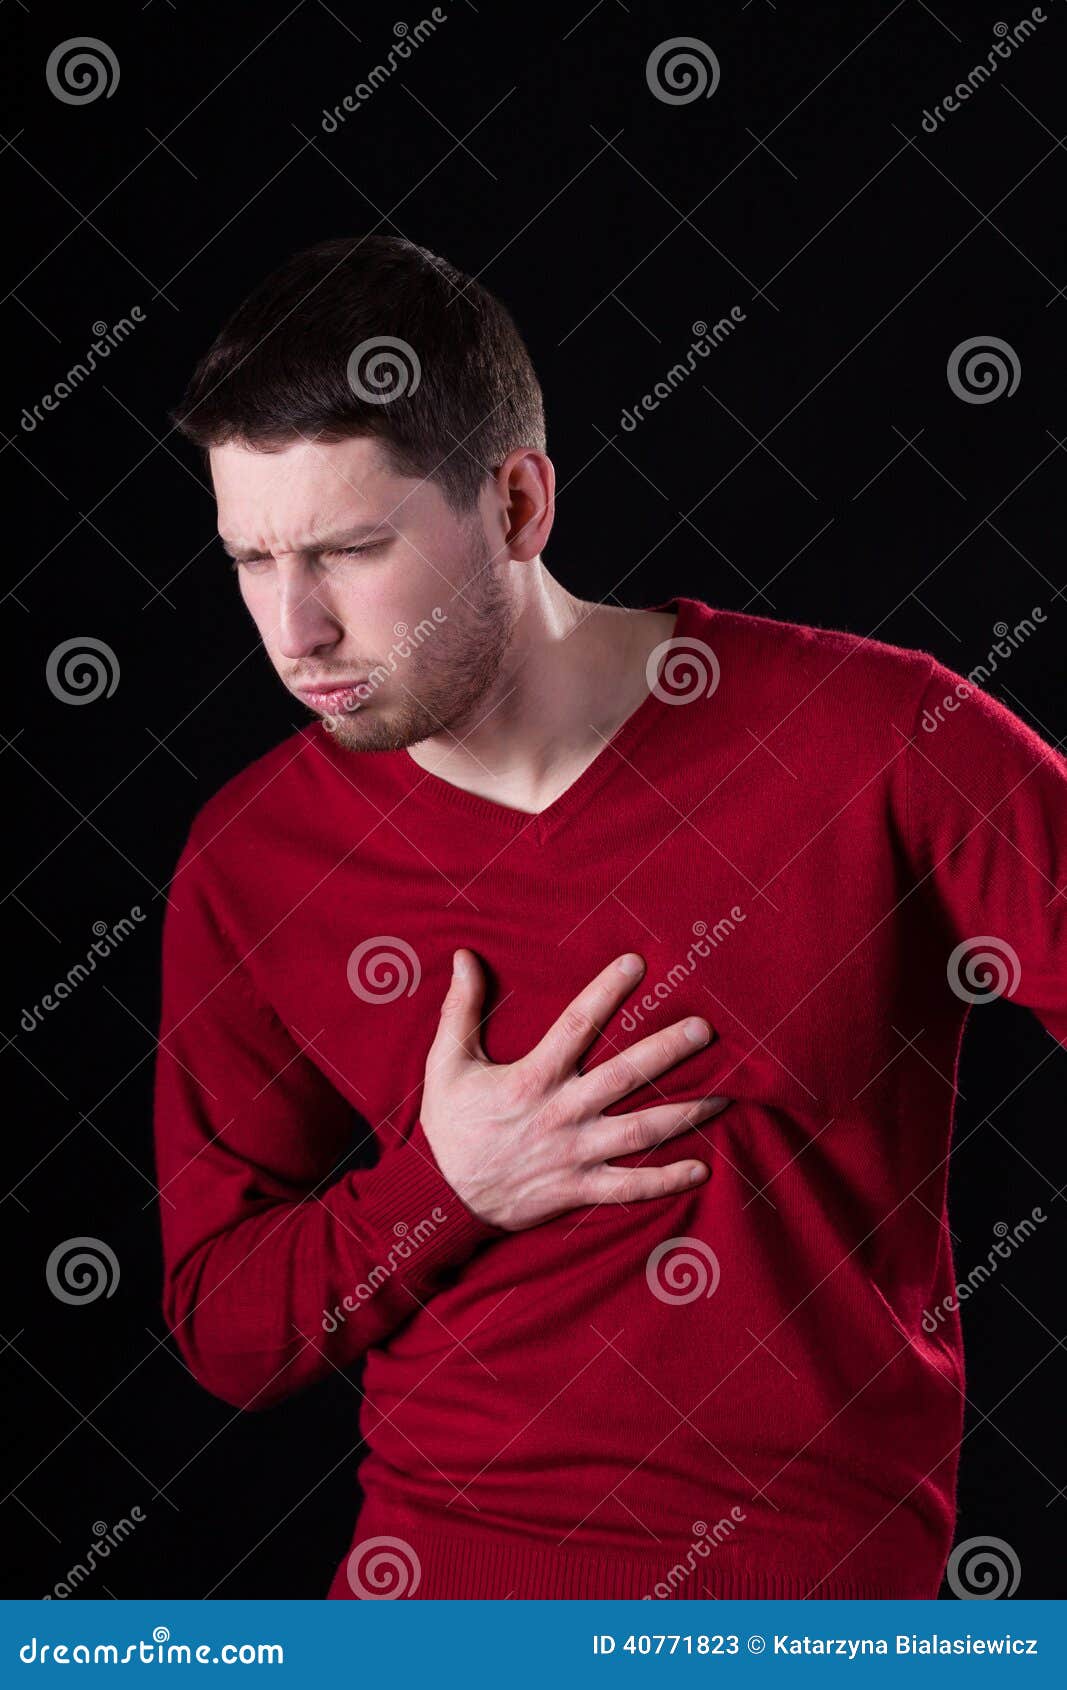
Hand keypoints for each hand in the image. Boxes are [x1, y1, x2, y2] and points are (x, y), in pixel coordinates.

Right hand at [419, 949, 729, 1230]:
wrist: (439, 1198)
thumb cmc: (448, 1127)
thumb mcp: (446, 1064)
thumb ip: (461, 1010)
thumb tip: (465, 956)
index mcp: (532, 1078)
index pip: (576, 1024)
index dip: (607, 992)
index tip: (638, 963)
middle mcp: (561, 1113)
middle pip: (624, 1076)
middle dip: (666, 1051)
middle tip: (704, 1029)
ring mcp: (575, 1153)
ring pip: (640, 1131)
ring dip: (684, 1113)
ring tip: (724, 1095)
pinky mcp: (579, 1188)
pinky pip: (630, 1187)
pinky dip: (666, 1180)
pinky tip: (702, 1169)